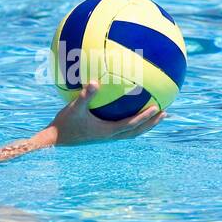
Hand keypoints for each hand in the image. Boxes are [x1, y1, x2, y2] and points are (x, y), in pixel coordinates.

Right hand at [44, 81, 164, 146]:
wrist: (55, 140)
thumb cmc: (64, 124)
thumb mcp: (74, 108)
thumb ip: (86, 95)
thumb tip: (95, 82)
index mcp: (107, 131)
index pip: (131, 124)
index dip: (145, 118)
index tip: (157, 109)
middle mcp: (110, 136)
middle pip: (137, 131)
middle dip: (152, 123)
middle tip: (165, 113)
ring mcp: (107, 137)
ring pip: (131, 132)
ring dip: (145, 125)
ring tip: (155, 115)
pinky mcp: (102, 135)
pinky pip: (122, 128)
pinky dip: (131, 122)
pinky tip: (129, 112)